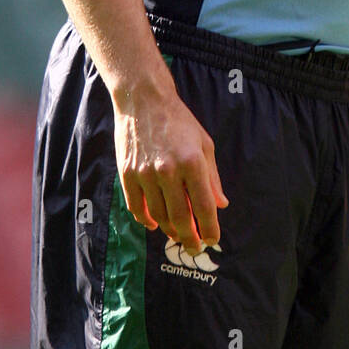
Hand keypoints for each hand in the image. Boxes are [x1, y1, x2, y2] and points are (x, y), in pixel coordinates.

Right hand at [112, 86, 228, 255]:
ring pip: (158, 215)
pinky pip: (136, 207)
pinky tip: (154, 223)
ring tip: (177, 235)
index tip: (212, 240)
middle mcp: (168, 170)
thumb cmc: (179, 121)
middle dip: (190, 238)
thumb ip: (212, 177)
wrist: (144, 100)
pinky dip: (145, 220)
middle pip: (180, 218)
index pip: (204, 206)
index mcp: (192, 162)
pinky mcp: (127, 173)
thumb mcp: (204, 144)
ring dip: (169, 230)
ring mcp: (145, 173)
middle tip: (195, 247)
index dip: (210, 229)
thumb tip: (221, 204)